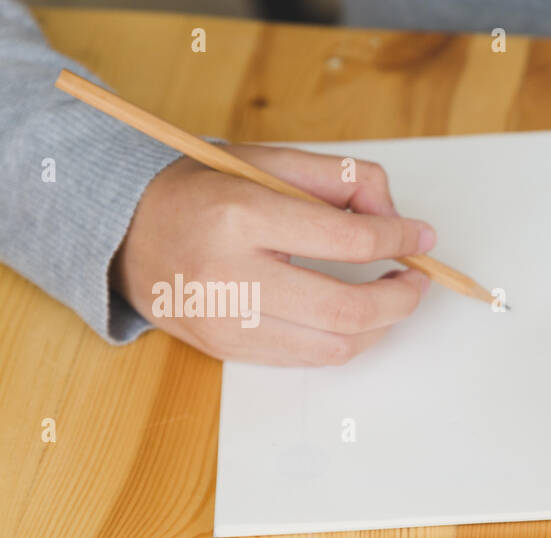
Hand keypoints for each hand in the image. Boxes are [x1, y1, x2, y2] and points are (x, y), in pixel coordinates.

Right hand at [111, 144, 436, 364]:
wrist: (126, 232)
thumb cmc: (204, 192)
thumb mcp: (268, 161)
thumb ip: (341, 180)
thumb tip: (396, 221)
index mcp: (240, 216)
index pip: (347, 240)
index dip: (397, 241)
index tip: (421, 238)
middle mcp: (230, 276)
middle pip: (347, 309)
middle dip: (400, 299)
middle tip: (417, 281)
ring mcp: (226, 322)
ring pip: (334, 346)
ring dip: (379, 327)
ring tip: (390, 298)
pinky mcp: (226, 351)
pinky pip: (307, 359)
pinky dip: (343, 340)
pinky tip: (352, 317)